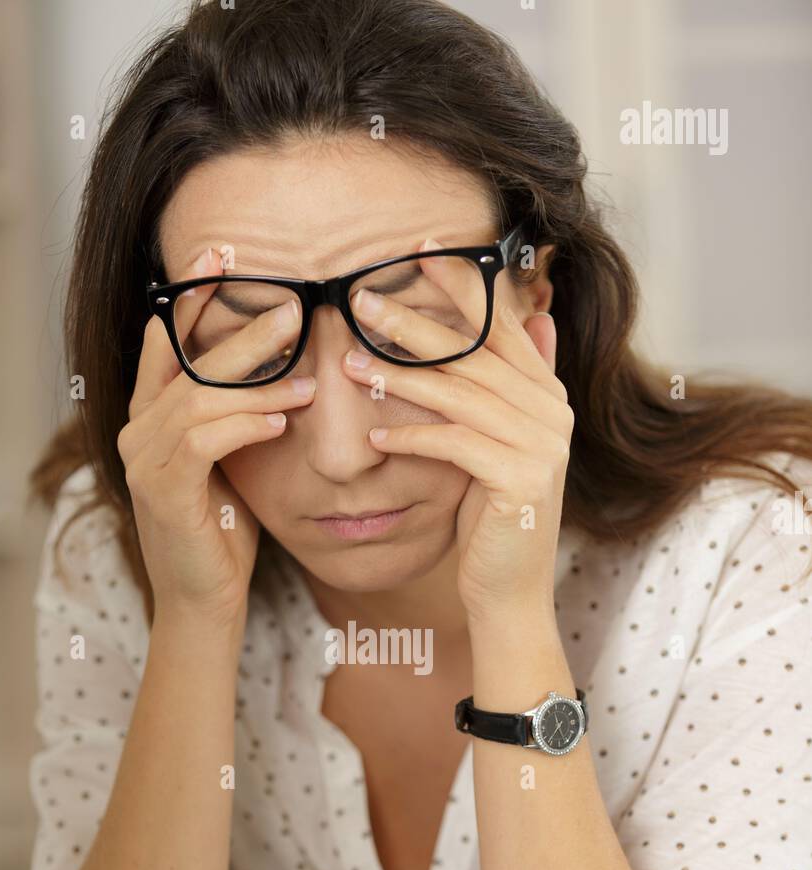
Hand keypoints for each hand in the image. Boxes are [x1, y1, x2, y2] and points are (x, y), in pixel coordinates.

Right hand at [118, 246, 315, 629]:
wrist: (206, 599)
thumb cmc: (224, 529)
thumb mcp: (232, 460)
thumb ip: (238, 413)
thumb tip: (287, 370)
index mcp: (151, 416)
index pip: (166, 341)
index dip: (191, 297)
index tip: (223, 253)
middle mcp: (137, 430)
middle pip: (186, 362)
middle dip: (241, 332)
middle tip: (292, 308)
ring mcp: (144, 461)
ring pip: (198, 399)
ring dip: (257, 385)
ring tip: (308, 379)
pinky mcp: (163, 492)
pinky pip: (203, 441)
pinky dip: (244, 425)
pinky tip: (281, 421)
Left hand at [341, 238, 573, 628]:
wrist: (509, 591)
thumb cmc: (491, 517)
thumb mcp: (496, 444)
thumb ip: (507, 386)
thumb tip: (534, 319)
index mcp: (546, 393)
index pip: (501, 323)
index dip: (463, 285)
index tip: (418, 249)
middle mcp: (551, 411)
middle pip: (473, 351)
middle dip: (412, 322)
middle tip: (360, 299)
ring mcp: (541, 445)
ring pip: (459, 394)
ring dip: (399, 376)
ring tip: (349, 365)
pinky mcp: (520, 479)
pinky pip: (454, 444)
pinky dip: (411, 439)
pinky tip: (375, 440)